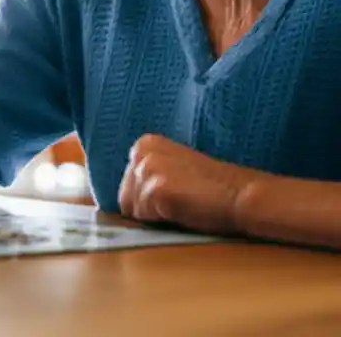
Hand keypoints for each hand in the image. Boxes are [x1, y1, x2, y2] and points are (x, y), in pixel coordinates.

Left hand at [118, 134, 257, 234]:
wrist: (243, 196)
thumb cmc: (211, 191)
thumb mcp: (174, 173)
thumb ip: (149, 178)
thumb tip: (122, 203)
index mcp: (145, 144)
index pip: (126, 188)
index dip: (148, 203)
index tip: (175, 197)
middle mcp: (141, 151)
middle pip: (124, 199)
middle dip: (148, 210)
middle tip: (181, 204)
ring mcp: (147, 168)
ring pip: (132, 211)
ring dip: (156, 217)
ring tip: (183, 206)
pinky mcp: (155, 188)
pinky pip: (143, 218)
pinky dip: (162, 221)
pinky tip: (183, 211)